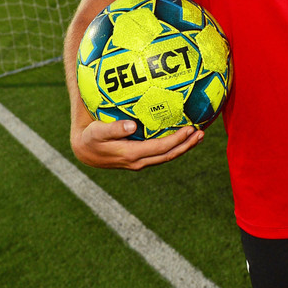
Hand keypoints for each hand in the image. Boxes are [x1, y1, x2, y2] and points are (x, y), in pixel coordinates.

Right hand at [70, 117, 202, 169]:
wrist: (85, 152)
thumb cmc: (90, 137)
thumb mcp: (97, 131)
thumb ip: (113, 129)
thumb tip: (132, 125)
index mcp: (131, 154)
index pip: (160, 148)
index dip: (177, 140)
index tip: (190, 130)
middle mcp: (139, 161)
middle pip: (169, 155)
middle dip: (187, 145)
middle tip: (202, 133)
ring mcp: (140, 162)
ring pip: (167, 156)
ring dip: (184, 147)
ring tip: (198, 136)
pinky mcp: (140, 159)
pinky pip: (161, 154)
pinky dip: (174, 146)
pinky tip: (182, 137)